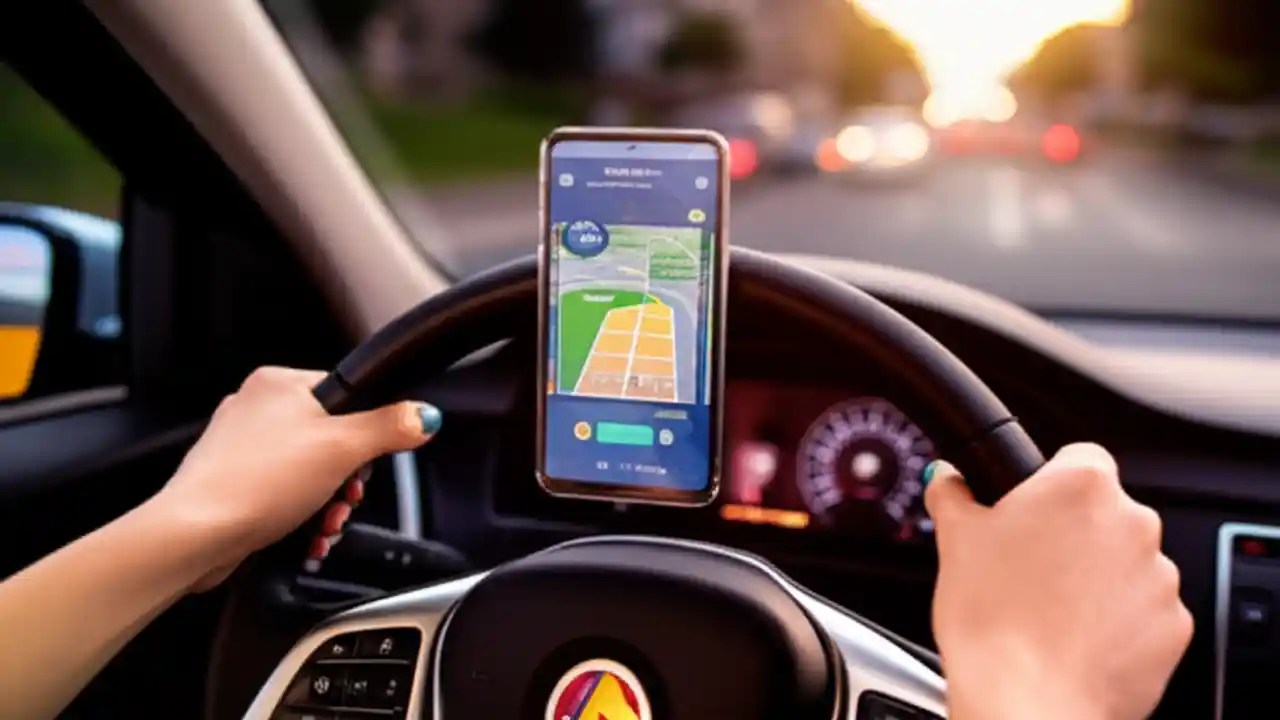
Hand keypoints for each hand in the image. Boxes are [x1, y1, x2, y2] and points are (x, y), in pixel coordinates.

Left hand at [152, 367, 440, 589]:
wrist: (195, 535)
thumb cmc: (256, 483)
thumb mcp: (343, 448)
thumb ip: (389, 427)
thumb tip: (423, 415)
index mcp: (279, 383)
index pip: (346, 395)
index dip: (367, 432)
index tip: (370, 461)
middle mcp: (256, 409)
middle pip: (331, 438)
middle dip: (347, 479)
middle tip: (346, 498)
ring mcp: (241, 447)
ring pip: (309, 471)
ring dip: (328, 503)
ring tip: (325, 524)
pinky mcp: (233, 483)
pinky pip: (284, 494)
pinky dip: (302, 515)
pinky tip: (307, 535)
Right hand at [925, 443, 1191, 719]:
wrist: (1026, 699)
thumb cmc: (991, 618)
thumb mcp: (955, 540)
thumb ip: (955, 495)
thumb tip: (948, 479)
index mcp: (1080, 485)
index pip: (1079, 457)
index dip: (1051, 483)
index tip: (1031, 509)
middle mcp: (1132, 522)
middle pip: (1105, 513)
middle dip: (1073, 535)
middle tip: (1028, 566)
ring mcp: (1160, 576)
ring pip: (1126, 563)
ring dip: (1096, 578)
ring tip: (1048, 610)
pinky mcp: (1173, 626)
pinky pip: (1144, 611)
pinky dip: (1118, 620)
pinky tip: (1074, 638)